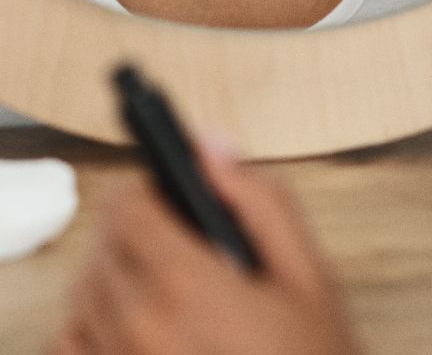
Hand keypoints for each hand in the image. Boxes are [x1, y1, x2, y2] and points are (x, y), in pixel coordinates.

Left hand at [47, 136, 360, 354]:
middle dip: (134, 233)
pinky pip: (71, 348)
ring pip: (81, 299)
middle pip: (102, 249)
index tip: (168, 197)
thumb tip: (210, 146)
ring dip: (111, 282)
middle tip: (180, 247)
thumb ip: (260, 201)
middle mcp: (137, 330)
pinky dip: (90, 331)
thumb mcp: (309, 278)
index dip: (146, 190)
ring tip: (163, 294)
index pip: (125, 207)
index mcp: (186, 287)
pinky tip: (135, 332)